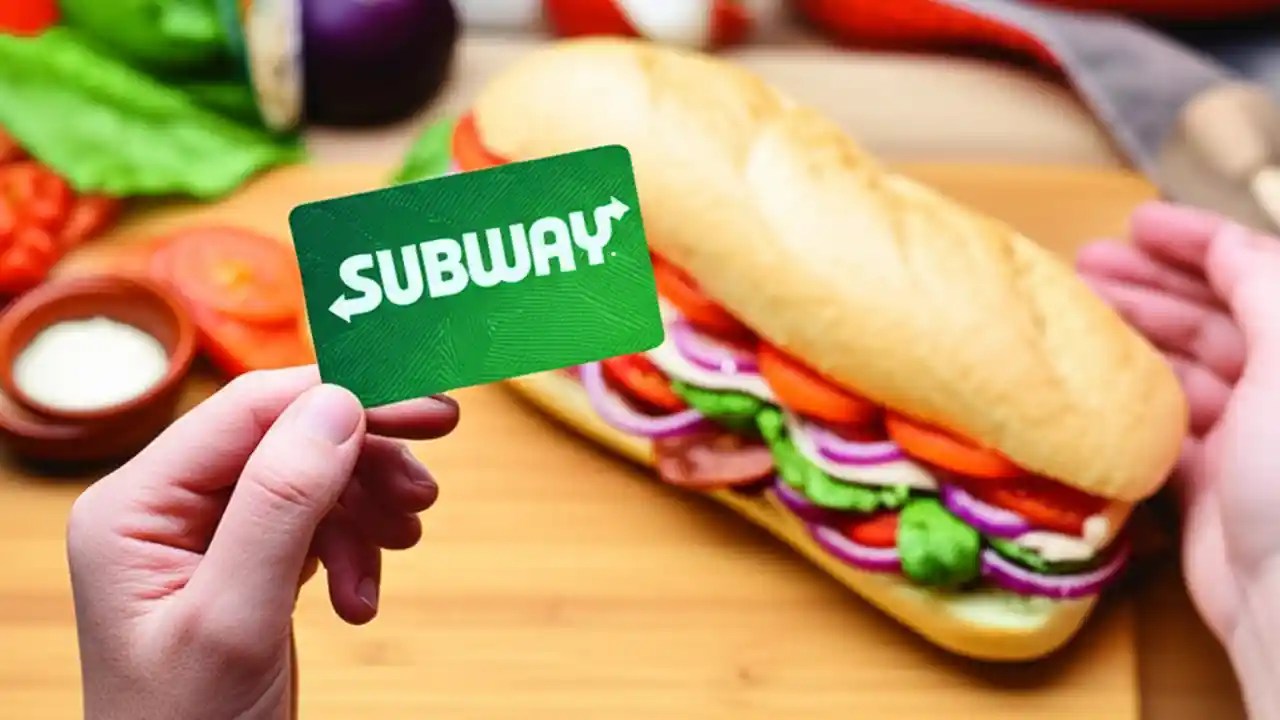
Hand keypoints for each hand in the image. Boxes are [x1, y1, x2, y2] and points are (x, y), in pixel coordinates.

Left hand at [66, 366, 458, 719]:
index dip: (345, 397)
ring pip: (310, 479)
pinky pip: (314, 526)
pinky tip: (361, 600)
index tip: (427, 408)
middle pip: (287, 437)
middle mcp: (164, 509)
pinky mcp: (241, 566)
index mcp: (134, 505)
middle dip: (365, 457)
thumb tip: (338, 402)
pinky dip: (354, 552)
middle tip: (432, 479)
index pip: (251, 410)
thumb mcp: (233, 619)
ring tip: (406, 541)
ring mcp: (203, 538)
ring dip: (367, 508)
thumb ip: (280, 504)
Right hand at [1077, 202, 1279, 717]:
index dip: (1197, 241)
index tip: (1138, 221)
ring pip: (1176, 372)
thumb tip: (1229, 244)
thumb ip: (1262, 287)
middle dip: (1148, 286)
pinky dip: (1121, 404)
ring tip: (1070, 319)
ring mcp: (1245, 440)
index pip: (1255, 274)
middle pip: (1210, 319)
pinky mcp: (1206, 487)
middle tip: (1083, 265)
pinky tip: (1085, 387)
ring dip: (1126, 342)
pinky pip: (1155, 429)